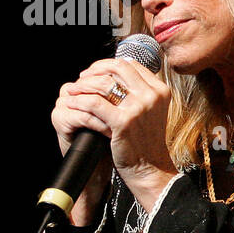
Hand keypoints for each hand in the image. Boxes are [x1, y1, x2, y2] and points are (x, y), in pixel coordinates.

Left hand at [53, 57, 177, 212]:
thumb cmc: (146, 141)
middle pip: (118, 67)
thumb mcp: (150, 111)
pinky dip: (79, 101)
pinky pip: (94, 103)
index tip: (95, 73)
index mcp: (160, 90)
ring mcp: (139, 108)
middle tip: (82, 79)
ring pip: (103, 82)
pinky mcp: (123, 121)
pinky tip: (73, 104)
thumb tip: (113, 75)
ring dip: (83, 85)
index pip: (130, 64)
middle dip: (95, 70)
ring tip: (73, 91)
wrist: (150, 168)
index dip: (108, 65)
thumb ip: (138, 93)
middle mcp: (152, 96)